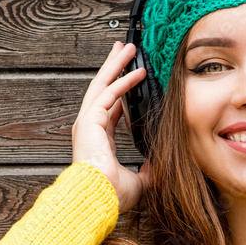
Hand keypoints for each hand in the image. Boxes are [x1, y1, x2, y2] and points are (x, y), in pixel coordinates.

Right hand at [72, 41, 150, 211]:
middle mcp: (91, 129)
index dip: (121, 93)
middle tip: (123, 51)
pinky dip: (122, 81)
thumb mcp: (138, 182)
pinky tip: (136, 70)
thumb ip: (146, 172)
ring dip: (115, 65)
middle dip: (113, 68)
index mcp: (100, 142)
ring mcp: (88, 123)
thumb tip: (157, 166)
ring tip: (126, 48)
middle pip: (103, 90)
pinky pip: (108, 94)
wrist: (97, 197)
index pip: (110, 110)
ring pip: (103, 85)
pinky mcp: (89, 120)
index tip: (129, 78)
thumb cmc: (111, 194)